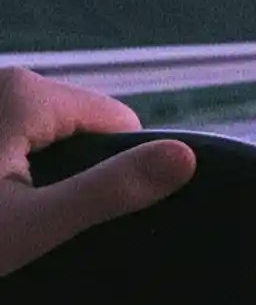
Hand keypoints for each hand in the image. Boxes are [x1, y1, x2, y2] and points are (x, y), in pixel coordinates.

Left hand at [0, 68, 195, 276]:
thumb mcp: (35, 222)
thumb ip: (111, 189)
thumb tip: (189, 157)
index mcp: (29, 91)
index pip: (121, 124)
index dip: (117, 173)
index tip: (74, 215)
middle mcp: (8, 80)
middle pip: (88, 131)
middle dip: (77, 178)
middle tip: (37, 224)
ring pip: (56, 141)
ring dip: (47, 181)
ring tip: (18, 220)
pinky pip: (24, 144)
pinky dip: (21, 178)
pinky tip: (9, 208)